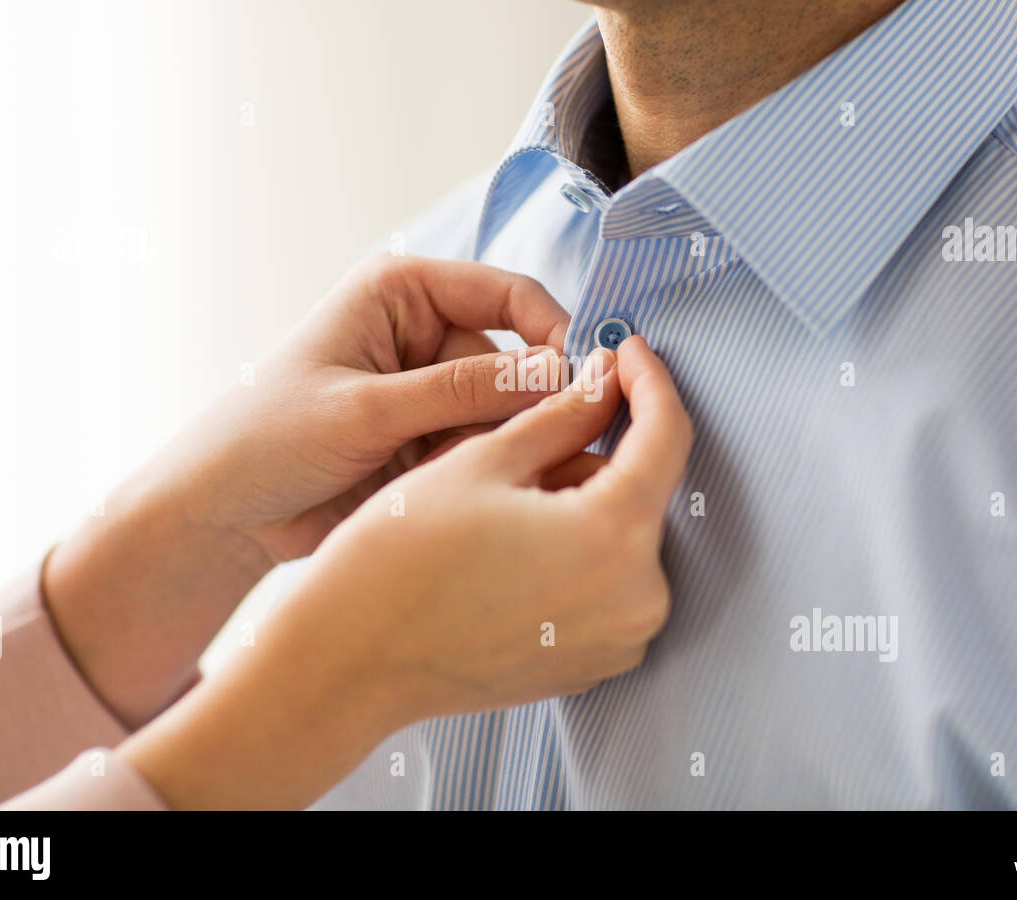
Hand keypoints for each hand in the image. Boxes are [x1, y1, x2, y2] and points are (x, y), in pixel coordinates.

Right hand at [120, 337, 694, 808]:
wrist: (348, 662)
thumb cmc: (400, 560)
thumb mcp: (483, 461)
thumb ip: (562, 414)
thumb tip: (607, 379)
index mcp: (615, 539)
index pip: (667, 436)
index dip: (647, 380)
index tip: (625, 351)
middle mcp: (636, 600)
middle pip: (643, 490)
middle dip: (601, 446)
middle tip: (536, 424)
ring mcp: (617, 640)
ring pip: (621, 536)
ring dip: (584, 499)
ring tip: (506, 494)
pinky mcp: (593, 664)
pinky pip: (604, 584)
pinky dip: (574, 550)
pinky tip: (510, 542)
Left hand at [167, 252, 573, 563]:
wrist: (222, 517)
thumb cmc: (267, 438)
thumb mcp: (367, 409)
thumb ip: (464, 391)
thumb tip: (560, 371)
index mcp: (403, 292)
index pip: (507, 295)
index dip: (553, 332)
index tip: (587, 382)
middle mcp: (423, 333)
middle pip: (515, 359)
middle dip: (526, 405)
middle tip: (533, 451)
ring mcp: (429, 391)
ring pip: (506, 412)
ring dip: (498, 446)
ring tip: (466, 479)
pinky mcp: (430, 440)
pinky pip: (484, 449)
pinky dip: (481, 471)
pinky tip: (462, 495)